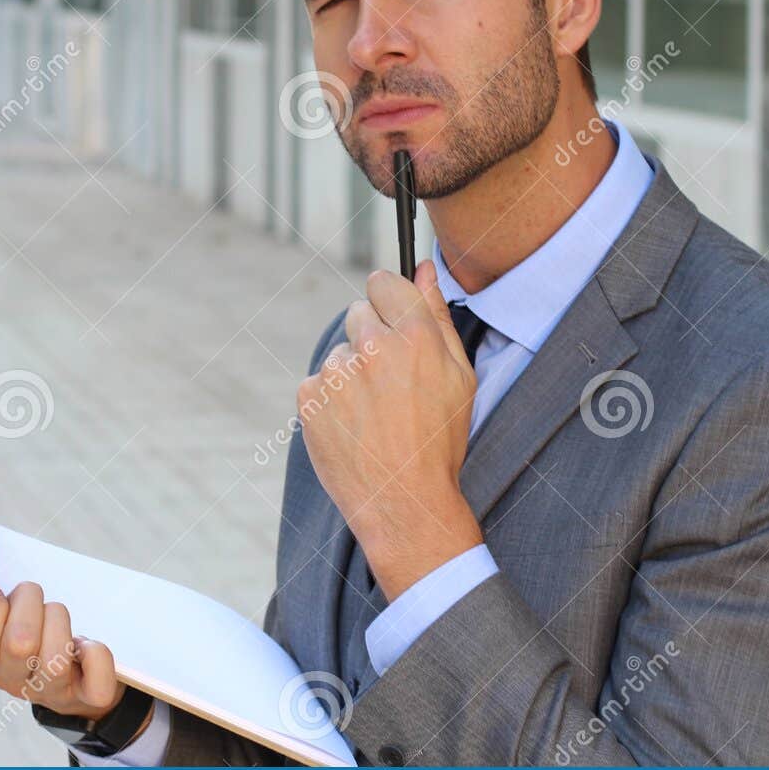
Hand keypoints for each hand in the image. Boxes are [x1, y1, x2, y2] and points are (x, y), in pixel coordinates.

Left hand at [297, 260, 482, 599]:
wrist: (403, 501)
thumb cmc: (439, 440)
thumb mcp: (459, 377)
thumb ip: (437, 315)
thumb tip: (423, 268)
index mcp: (415, 336)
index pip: (383, 282)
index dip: (388, 300)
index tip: (391, 318)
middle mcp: (373, 347)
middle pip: (357, 314)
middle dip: (370, 337)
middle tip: (389, 383)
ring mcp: (336, 373)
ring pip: (338, 354)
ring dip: (351, 374)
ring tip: (374, 414)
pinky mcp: (309, 397)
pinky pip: (318, 383)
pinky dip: (330, 400)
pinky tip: (353, 426)